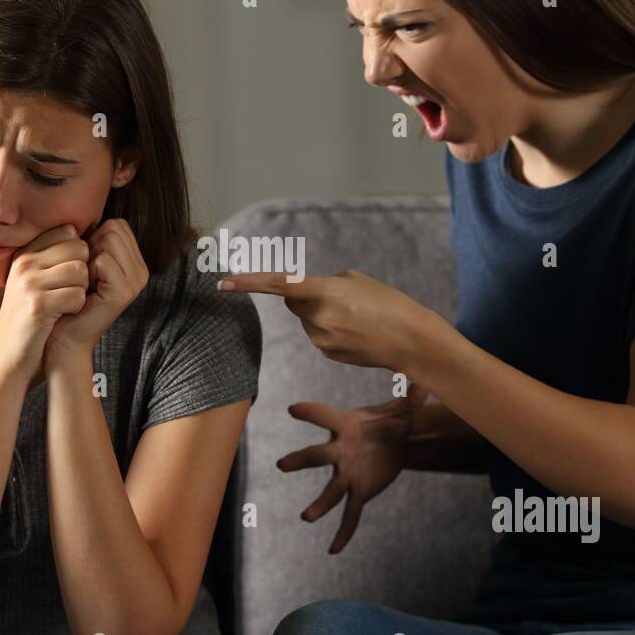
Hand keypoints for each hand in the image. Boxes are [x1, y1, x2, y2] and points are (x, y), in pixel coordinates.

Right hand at [0, 223, 92, 384]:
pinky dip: (76, 307)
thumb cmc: (31, 317)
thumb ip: (54, 257)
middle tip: (69, 291)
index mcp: (25, 253)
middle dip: (84, 271)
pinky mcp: (37, 305)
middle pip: (79, 248)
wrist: (9, 355)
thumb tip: (88, 233)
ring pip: (81, 270)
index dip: (79, 252)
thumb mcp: (35, 281)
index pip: (68, 231)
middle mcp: (24, 263)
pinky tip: (62, 315)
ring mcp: (29, 283)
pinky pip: (77, 295)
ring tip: (65, 304)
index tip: (69, 275)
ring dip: (81, 290)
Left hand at [44, 218, 148, 366]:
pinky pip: (101, 260)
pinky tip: (84, 292)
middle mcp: (141, 271)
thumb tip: (90, 216)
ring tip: (84, 283)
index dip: (94, 238)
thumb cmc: (69, 299)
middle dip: (91, 246)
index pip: (117, 224)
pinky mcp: (124, 292)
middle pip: (113, 228)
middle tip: (84, 276)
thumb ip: (94, 239)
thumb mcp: (85, 264)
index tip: (86, 265)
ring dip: (87, 258)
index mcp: (135, 263)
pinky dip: (85, 272)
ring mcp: (136, 282)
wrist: (63, 337)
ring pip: (108, 240)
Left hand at [218, 269, 436, 370]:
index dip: (248, 282)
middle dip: (306, 297)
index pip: (277, 284)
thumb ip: (326, 283)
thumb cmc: (388, 303)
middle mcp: (317, 317)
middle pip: (294, 302)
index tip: (223, 282)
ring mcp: (321, 339)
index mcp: (324, 291)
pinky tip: (356, 332)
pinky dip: (331, 331)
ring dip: (322, 315)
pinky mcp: (327, 353)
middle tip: (341, 299)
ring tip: (355, 317)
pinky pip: (319, 335)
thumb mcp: (357, 280)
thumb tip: (306, 293)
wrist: (410, 340)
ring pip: (307, 320)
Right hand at [282, 383, 429, 553]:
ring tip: (307, 517)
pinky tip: (334, 549)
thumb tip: (425, 386)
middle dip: (301, 459)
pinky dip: (344, 532)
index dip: (310, 413)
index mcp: (345, 426)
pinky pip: (350, 514)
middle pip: (318, 455)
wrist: (395, 443)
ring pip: (331, 490)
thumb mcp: (401, 410)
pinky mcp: (359, 491)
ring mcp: (347, 474)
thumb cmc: (390, 422)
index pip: (324, 416)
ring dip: (319, 504)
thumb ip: (410, 399)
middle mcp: (340, 451)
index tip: (292, 409)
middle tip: (283, 465)